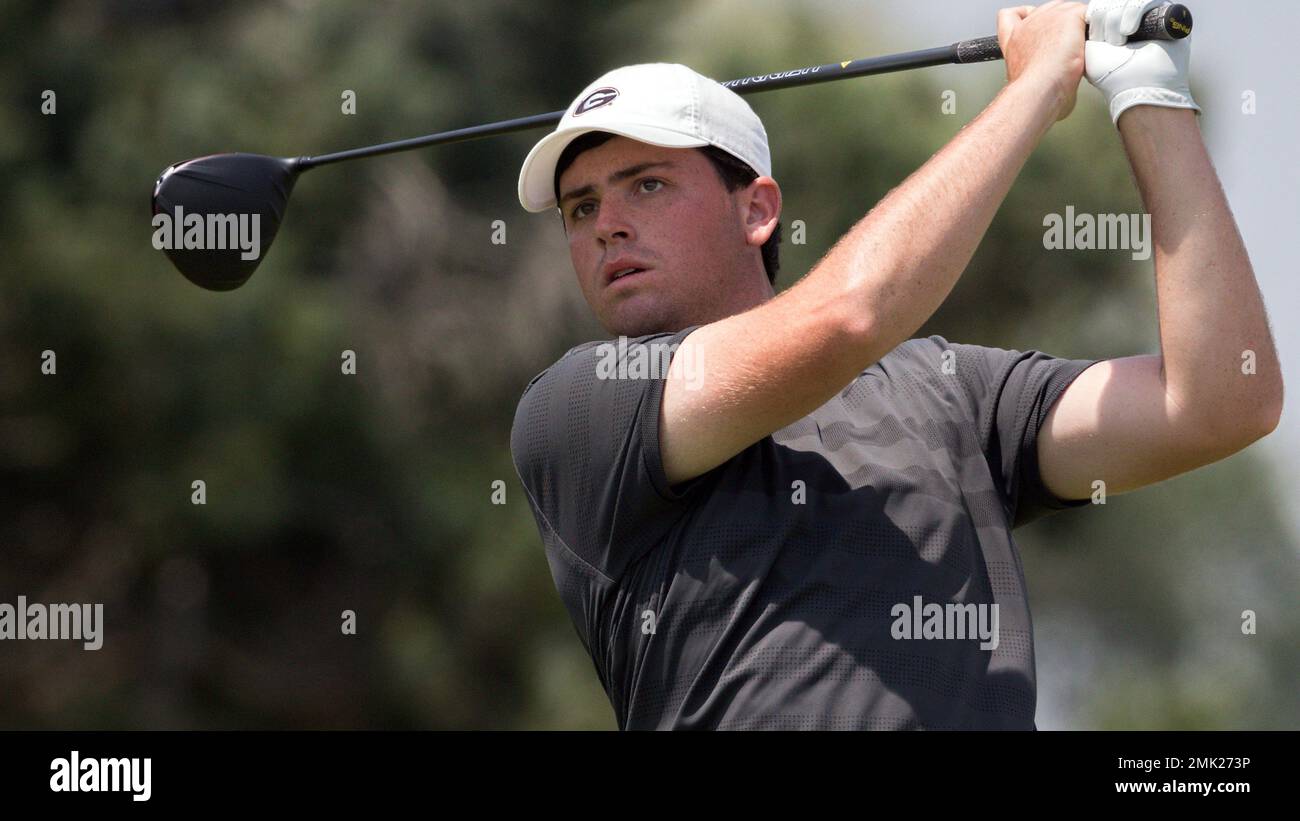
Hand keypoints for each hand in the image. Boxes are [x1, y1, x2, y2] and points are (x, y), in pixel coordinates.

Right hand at [998, 1, 1087, 121]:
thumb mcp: (1027, 82)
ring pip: (1070, 9)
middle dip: (1060, 24)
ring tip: (1083, 47)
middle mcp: (1028, 26)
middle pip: (1047, 9)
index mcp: (1014, 41)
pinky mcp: (1069, 17)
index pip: (1010, 17)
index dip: (1024, 17)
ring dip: (1078, 26)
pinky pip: (1089, 13)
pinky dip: (1094, 26)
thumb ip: (1038, 71)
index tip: (1037, 28)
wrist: (1037, 90)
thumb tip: (1056, 83)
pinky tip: (1093, 42)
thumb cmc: (1033, 94)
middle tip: (1069, 45)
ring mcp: (1048, 18)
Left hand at [1084, 0, 1199, 124]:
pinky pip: (1147, 0)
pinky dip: (1133, 11)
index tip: (1096, 38)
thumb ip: (1086, 28)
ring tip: (1120, 42)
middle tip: (1110, 43)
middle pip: (1113, 1)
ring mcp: (1151, 16)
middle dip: (1106, 19)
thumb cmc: (1113, 75)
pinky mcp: (1169, 14)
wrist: (1138, 87)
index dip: (1097, 15)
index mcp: (1114, 25)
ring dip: (1117, 19)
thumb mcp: (1090, 49)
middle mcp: (1133, 19)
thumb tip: (1084, 10)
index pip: (1103, 4)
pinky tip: (1128, 31)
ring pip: (1128, 0)